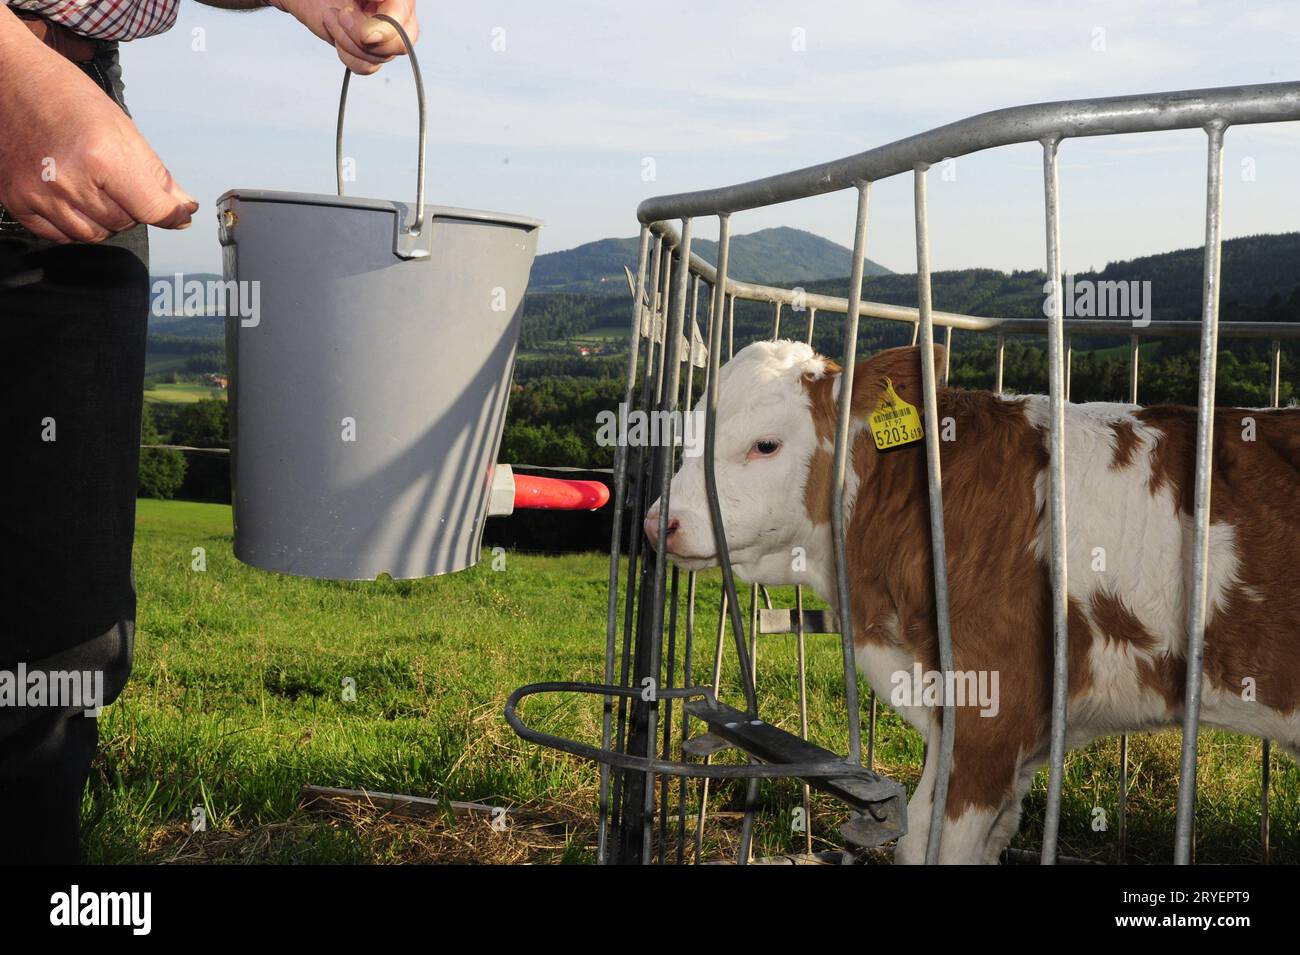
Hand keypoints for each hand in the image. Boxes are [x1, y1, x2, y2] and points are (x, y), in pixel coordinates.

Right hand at [0, 36, 198, 242]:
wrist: (9, 78)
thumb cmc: (67, 96)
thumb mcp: (123, 128)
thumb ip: (156, 175)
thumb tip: (183, 209)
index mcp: (101, 157)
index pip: (152, 209)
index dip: (172, 214)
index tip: (179, 214)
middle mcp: (68, 181)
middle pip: (124, 222)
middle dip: (131, 207)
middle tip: (119, 180)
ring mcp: (39, 194)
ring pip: (95, 234)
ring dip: (105, 219)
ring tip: (95, 185)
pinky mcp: (17, 201)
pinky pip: (61, 234)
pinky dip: (74, 223)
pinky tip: (72, 196)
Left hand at [270, 0, 418, 74]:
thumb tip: (380, 20)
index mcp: (400, 0)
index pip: (404, 23)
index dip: (387, 32)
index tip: (365, 36)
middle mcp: (398, 19)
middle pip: (398, 45)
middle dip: (362, 36)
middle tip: (341, 15)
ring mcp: (384, 38)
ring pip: (379, 58)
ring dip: (347, 40)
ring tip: (330, 16)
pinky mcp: (368, 52)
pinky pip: (365, 67)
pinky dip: (346, 54)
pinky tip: (335, 33)